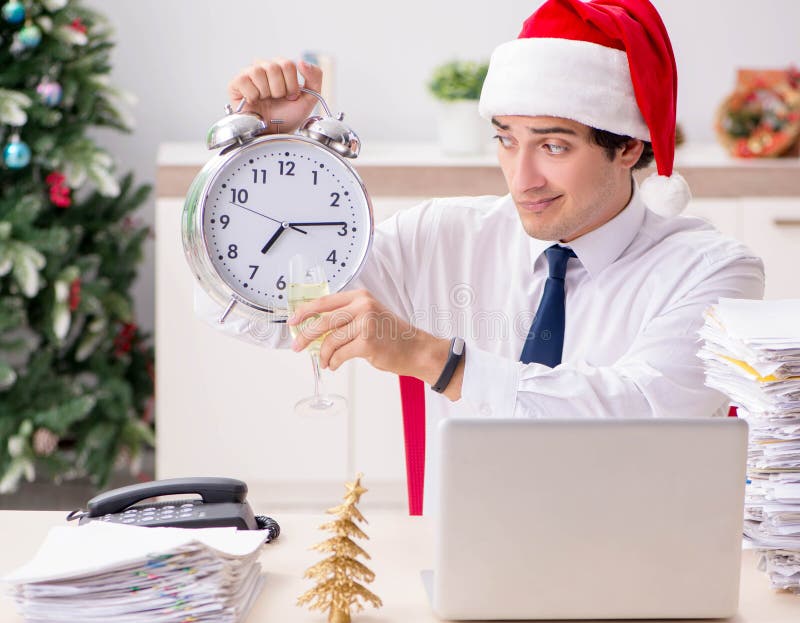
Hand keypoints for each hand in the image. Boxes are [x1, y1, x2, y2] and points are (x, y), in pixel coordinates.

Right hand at [227, 57, 322, 133]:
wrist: (274, 133)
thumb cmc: (288, 116)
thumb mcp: (309, 98)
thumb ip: (315, 77)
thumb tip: (302, 61)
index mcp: (281, 67)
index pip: (288, 64)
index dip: (292, 85)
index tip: (291, 97)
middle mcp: (264, 67)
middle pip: (274, 67)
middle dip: (280, 90)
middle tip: (277, 100)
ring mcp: (249, 73)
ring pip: (258, 71)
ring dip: (266, 92)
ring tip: (266, 100)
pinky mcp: (236, 83)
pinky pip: (244, 80)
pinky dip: (252, 95)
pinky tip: (254, 101)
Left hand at [287, 289, 462, 398]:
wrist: (416, 349)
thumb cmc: (392, 335)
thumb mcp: (370, 316)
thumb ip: (347, 316)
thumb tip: (317, 327)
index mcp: (361, 297)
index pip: (325, 302)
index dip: (305, 311)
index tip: (293, 321)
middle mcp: (363, 307)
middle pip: (323, 321)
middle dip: (306, 335)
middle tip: (297, 346)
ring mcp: (366, 324)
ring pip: (330, 341)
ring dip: (323, 355)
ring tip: (325, 362)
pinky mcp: (367, 343)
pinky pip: (340, 354)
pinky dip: (334, 362)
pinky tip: (335, 365)